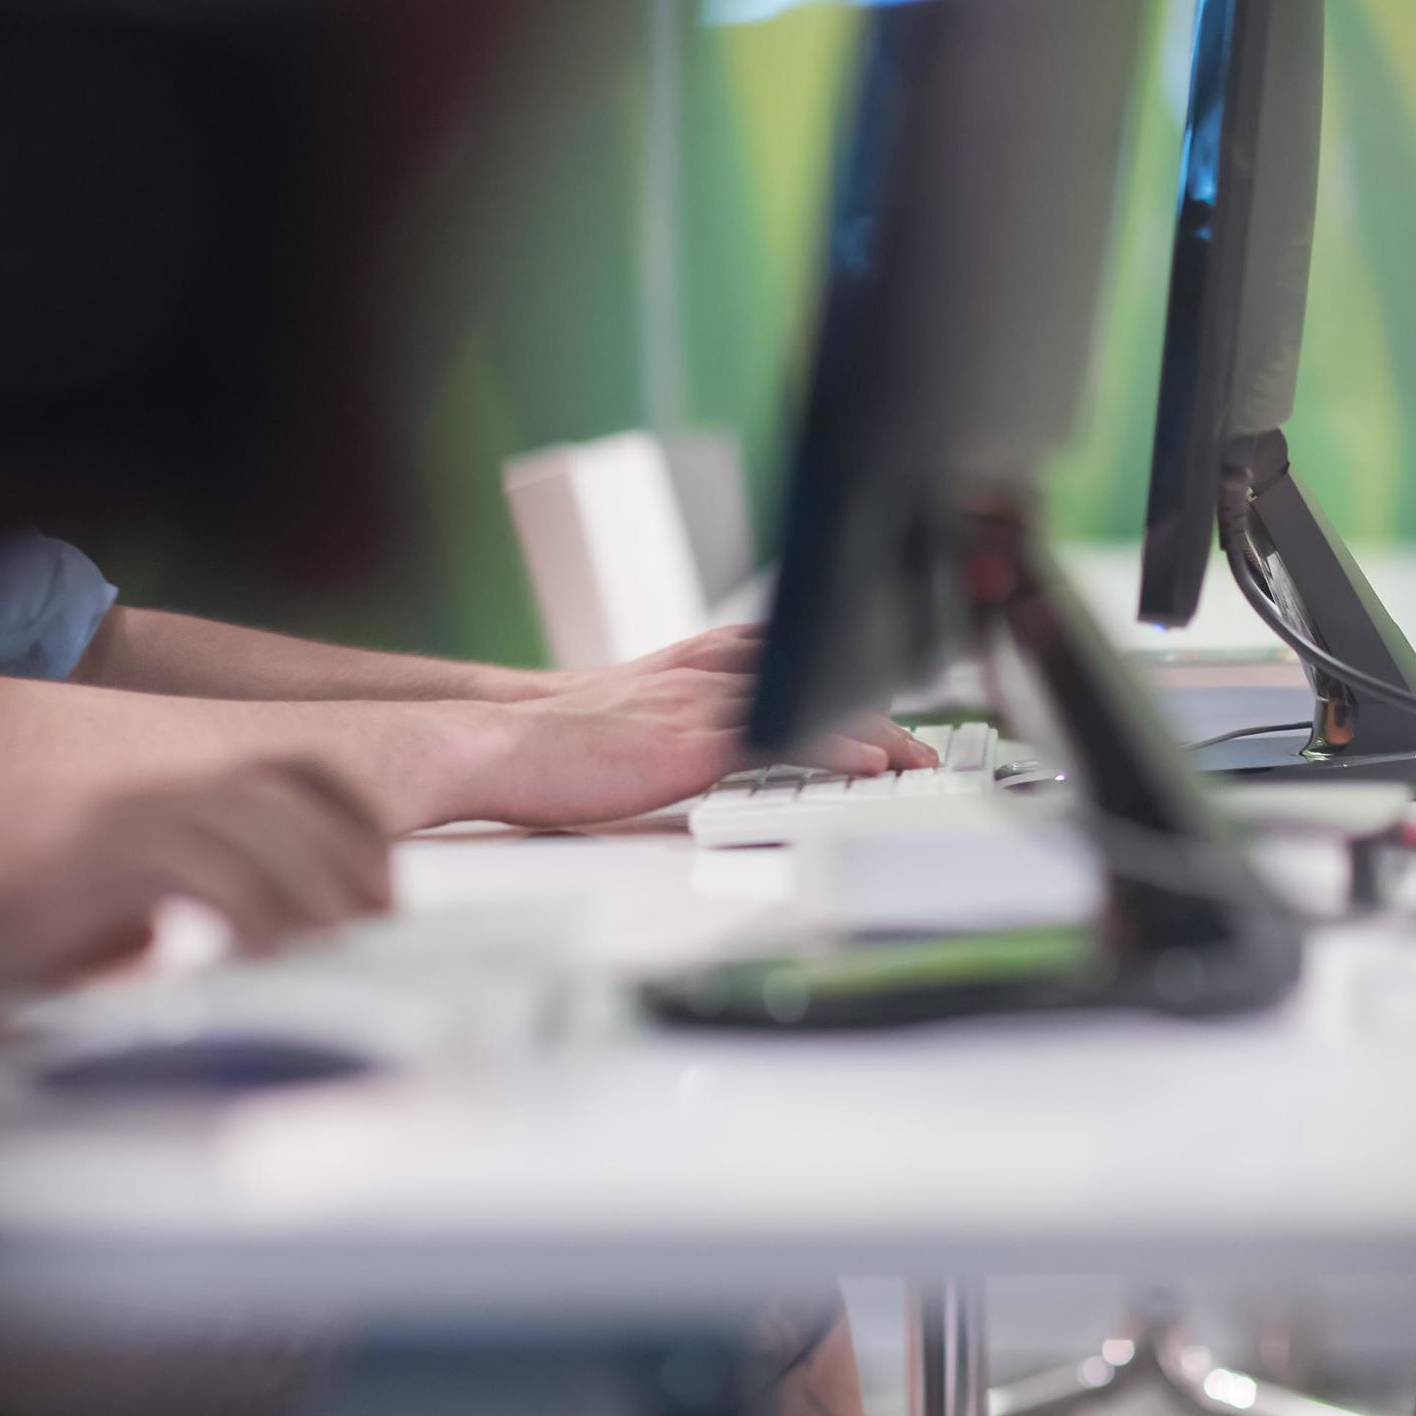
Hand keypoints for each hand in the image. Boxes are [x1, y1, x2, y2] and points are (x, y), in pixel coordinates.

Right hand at [0, 760, 392, 1044]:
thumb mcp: (65, 935)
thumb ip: (124, 928)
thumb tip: (170, 954)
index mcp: (130, 803)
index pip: (273, 775)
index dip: (343, 828)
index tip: (377, 896)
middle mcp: (121, 793)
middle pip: (278, 790)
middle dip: (345, 856)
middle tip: (376, 927)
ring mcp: (94, 819)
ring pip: (244, 824)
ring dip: (306, 888)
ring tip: (334, 948)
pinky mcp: (68, 860)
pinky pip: (186, 868)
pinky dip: (244, 911)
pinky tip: (264, 958)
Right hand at [518, 625, 932, 771]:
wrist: (502, 744)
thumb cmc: (553, 745)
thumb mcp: (630, 719)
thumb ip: (676, 721)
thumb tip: (710, 750)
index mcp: (687, 661)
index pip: (783, 651)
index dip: (836, 674)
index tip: (877, 705)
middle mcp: (701, 669)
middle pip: (809, 671)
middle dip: (869, 704)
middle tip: (913, 743)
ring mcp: (699, 701)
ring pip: (807, 700)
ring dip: (871, 728)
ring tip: (912, 758)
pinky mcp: (693, 739)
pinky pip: (782, 736)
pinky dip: (834, 746)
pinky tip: (868, 764)